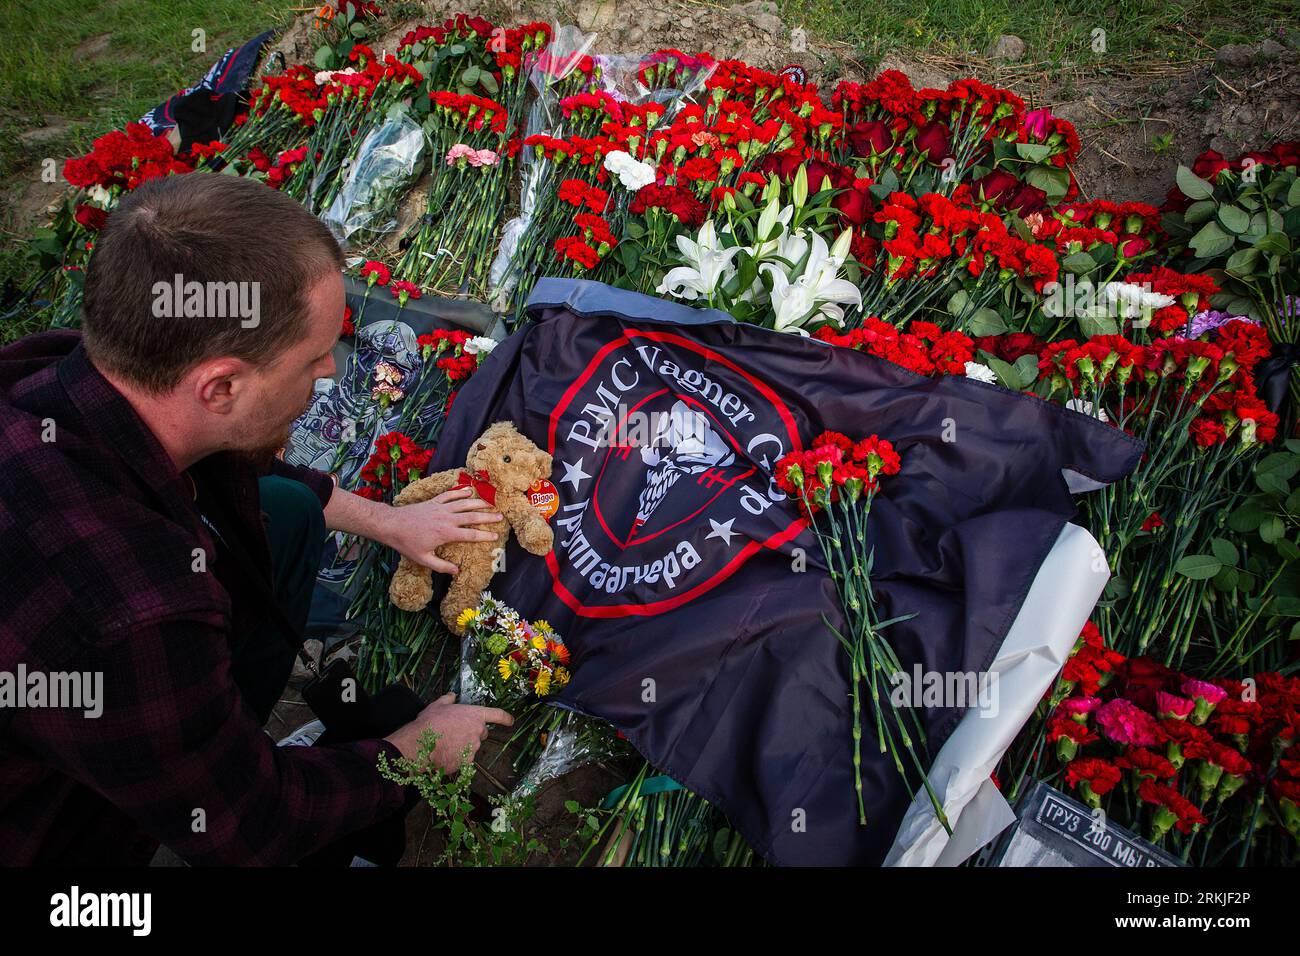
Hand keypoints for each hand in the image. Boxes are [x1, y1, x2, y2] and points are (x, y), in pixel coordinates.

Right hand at [384, 692, 513, 771]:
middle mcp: (478, 732)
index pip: (498, 715)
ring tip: (445, 743)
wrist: (419, 746)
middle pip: (482, 733)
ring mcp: (473, 749)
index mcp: (475, 715)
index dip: (505, 718)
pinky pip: (464, 760)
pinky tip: (444, 753)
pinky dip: (457, 758)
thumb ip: (448, 699)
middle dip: (473, 732)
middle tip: (456, 732)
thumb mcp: (437, 705)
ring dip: (463, 746)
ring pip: (472, 747)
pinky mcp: (465, 763)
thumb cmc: (429, 723)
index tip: (510, 721)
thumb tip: (452, 695)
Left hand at [385, 486, 500, 574]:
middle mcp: (446, 519)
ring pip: (464, 503)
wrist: (392, 525)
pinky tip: (469, 490)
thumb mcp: (423, 559)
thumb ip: (441, 566)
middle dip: (488, 516)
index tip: (495, 536)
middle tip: (500, 517)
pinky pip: (450, 495)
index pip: (471, 535)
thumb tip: (457, 571)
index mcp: (446, 534)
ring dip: (478, 502)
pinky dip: (460, 491)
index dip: (485, 536)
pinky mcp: (433, 502)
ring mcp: (440, 508)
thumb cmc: (407, 544)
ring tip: (491, 503)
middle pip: (472, 516)